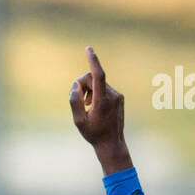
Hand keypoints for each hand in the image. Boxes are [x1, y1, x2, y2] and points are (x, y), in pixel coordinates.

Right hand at [69, 47, 131, 174]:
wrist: (111, 144)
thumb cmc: (94, 134)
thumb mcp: (78, 121)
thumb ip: (74, 101)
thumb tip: (75, 85)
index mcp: (102, 102)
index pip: (98, 76)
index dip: (93, 61)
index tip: (88, 49)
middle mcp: (112, 96)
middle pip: (94, 79)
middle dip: (83, 85)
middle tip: (77, 99)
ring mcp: (118, 96)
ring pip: (99, 84)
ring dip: (89, 91)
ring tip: (86, 106)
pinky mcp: (119, 97)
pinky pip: (104, 89)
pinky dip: (96, 94)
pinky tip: (93, 107)